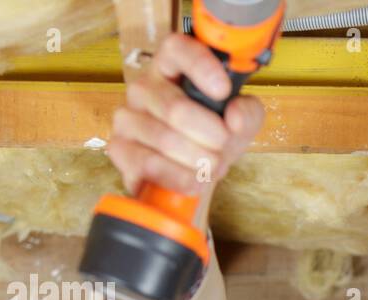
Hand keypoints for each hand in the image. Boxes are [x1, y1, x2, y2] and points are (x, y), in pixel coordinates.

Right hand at [104, 33, 264, 198]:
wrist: (194, 174)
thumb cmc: (214, 138)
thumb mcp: (242, 123)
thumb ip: (248, 112)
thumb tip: (234, 115)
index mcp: (172, 67)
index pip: (177, 49)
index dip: (201, 67)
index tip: (223, 91)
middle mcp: (144, 86)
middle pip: (176, 109)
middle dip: (211, 138)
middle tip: (223, 149)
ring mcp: (127, 116)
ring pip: (165, 139)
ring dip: (199, 161)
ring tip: (212, 167)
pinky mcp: (119, 148)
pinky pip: (149, 164)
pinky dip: (180, 178)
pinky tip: (194, 182)